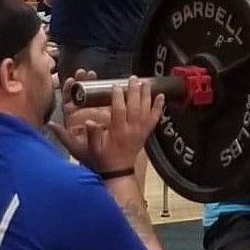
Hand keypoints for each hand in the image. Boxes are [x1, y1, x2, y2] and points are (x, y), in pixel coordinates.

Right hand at [50, 76, 164, 172]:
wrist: (119, 171)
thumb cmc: (104, 158)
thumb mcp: (93, 148)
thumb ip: (92, 134)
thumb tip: (88, 121)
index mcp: (118, 131)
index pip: (119, 110)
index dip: (118, 97)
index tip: (116, 85)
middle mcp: (132, 129)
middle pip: (135, 107)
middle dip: (134, 91)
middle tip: (133, 79)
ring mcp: (141, 131)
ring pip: (146, 110)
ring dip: (146, 95)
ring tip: (146, 82)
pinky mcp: (146, 133)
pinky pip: (155, 118)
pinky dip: (159, 107)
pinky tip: (162, 96)